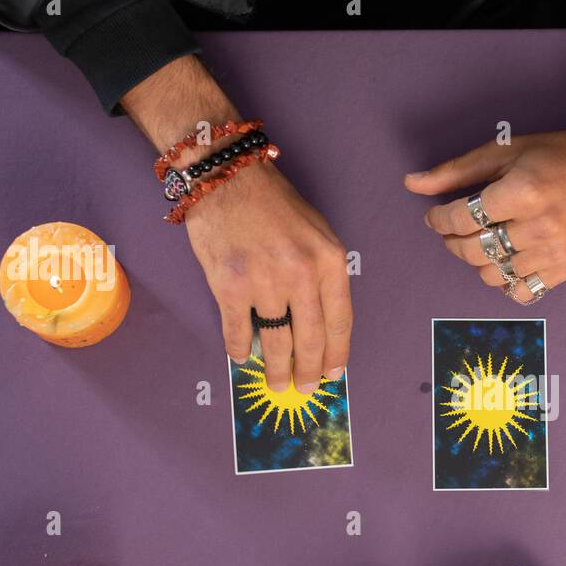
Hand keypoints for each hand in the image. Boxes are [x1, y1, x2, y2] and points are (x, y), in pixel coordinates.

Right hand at [120, 56, 351, 393]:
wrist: (226, 176)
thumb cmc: (274, 202)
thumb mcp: (317, 232)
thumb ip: (324, 275)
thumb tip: (322, 324)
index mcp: (330, 261)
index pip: (339, 321)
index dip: (338, 353)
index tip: (335, 373)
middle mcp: (301, 274)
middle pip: (311, 339)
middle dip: (310, 370)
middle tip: (307, 389)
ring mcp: (264, 282)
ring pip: (275, 341)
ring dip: (276, 368)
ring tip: (277, 383)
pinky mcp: (229, 286)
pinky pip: (237, 330)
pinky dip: (239, 349)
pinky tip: (242, 359)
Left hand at [405, 126, 565, 301]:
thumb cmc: (558, 155)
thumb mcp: (506, 152)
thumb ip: (456, 172)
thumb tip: (411, 184)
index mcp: (522, 192)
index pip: (462, 217)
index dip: (439, 219)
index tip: (435, 216)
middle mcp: (538, 226)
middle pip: (473, 249)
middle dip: (452, 241)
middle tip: (453, 231)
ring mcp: (554, 252)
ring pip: (492, 273)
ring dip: (477, 261)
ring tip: (482, 243)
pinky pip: (521, 291)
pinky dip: (506, 281)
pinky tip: (505, 262)